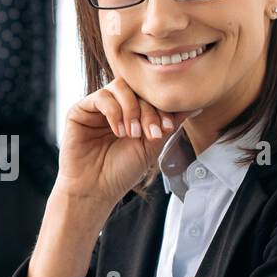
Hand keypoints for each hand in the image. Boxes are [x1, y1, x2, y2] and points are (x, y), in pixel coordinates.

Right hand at [53, 76, 198, 212]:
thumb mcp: (151, 146)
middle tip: (149, 134)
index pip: (149, 95)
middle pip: (136, 89)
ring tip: (132, 134)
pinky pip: (102, 97)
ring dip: (131, 110)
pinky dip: (114, 112)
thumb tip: (196, 106)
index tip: (166, 128)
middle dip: (148, 111)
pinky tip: (118, 131)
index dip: (161, 107)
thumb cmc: (121, 171)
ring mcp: (97, 107)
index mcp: (132, 113)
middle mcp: (115, 106)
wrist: (96, 189)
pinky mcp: (80, 110)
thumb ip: (169, 124)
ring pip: (120, 87)